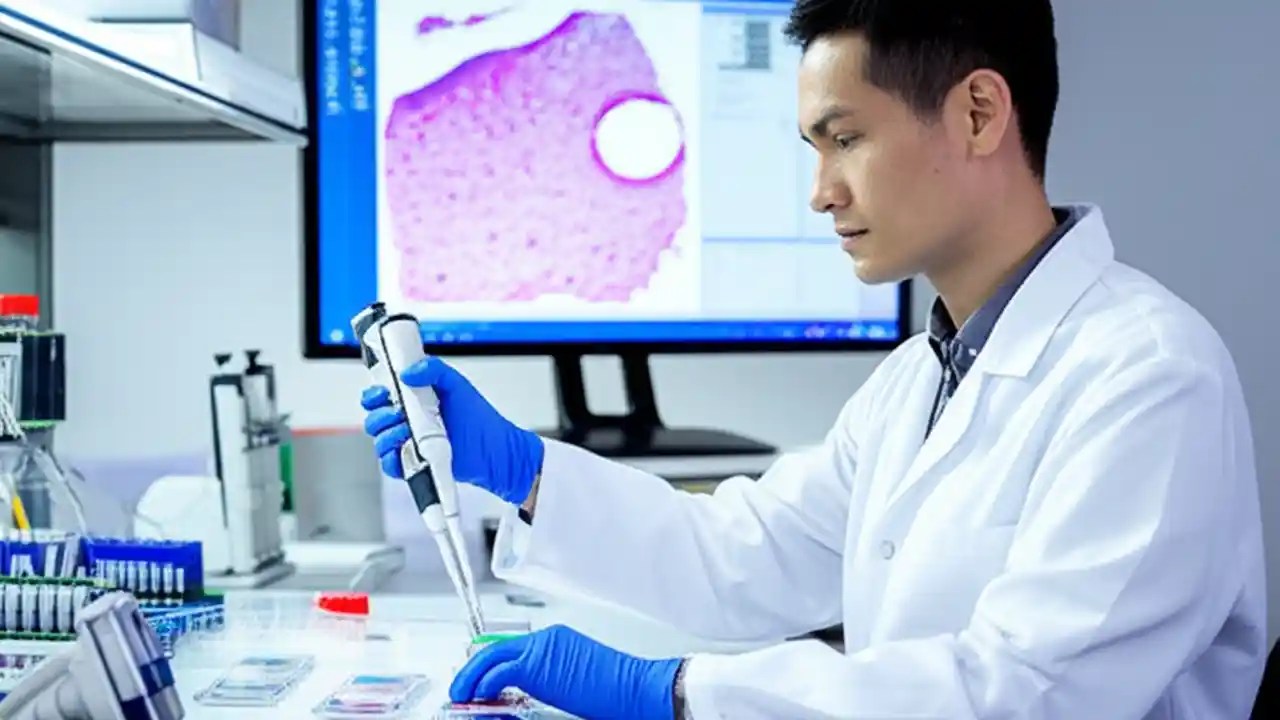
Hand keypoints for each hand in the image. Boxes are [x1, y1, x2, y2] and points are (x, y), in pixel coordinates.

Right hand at [361, 357, 543, 504]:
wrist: (495, 450)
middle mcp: (407, 422)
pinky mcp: (413, 465)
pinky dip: (392, 460)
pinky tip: (406, 451)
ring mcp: (409, 444)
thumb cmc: (479, 420)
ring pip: (380, 441)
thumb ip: (433, 369)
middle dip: (380, 415)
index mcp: (413, 400)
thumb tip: (408, 372)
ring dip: (387, 435)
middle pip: (375, 419)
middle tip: (396, 413)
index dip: (374, 394)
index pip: (380, 395)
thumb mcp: (456, 385)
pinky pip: (390, 465)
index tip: (381, 392)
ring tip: (406, 431)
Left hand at [450, 624, 681, 719]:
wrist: (637, 689)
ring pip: (492, 656)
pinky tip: (478, 697)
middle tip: (460, 689)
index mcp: (557, 640)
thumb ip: (548, 683)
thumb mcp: (576, 684)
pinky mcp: (537, 666)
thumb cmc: (618, 691)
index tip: (476, 681)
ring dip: (471, 677)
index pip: (512, 649)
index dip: (488, 665)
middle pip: (496, 648)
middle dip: (472, 669)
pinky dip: (483, 684)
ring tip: (462, 696)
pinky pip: (499, 672)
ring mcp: (541, 649)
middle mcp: (547, 638)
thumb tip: (518, 696)